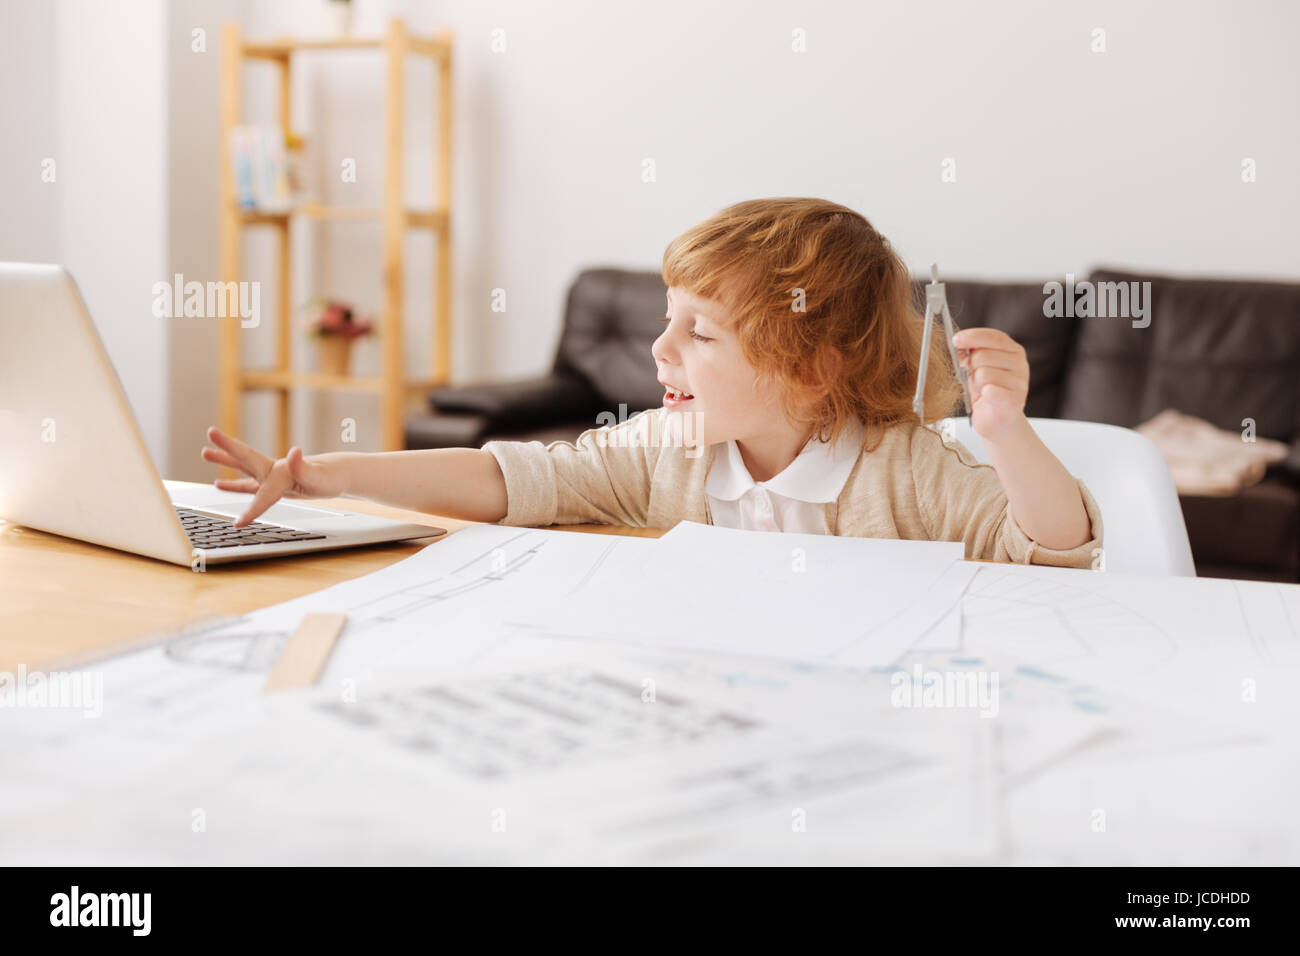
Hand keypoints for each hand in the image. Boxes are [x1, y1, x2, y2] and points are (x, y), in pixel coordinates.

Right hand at [201, 427, 346, 526]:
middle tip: (210, 432)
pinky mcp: (272, 483)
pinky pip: (248, 484)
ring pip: (243, 468)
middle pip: (246, 458)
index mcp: (281, 472)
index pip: (263, 492)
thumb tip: (294, 451)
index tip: (238, 523)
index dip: (252, 510)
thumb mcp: (320, 477)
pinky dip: (233, 484)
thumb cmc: (330, 478)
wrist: (337, 475)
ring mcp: (271, 476)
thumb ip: (304, 467)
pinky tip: (218, 484)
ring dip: (225, 460)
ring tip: (204, 452)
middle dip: (228, 447)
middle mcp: (273, 470)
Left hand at [950, 328, 1029, 441]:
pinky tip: (986, 396)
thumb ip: (971, 354)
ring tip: (981, 390)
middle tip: (972, 377)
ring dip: (976, 383)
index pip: (994, 336)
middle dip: (970, 366)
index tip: (956, 340)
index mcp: (1013, 350)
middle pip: (983, 355)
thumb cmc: (986, 392)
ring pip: (983, 373)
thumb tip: (959, 343)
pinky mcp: (1015, 400)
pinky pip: (991, 390)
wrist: (997, 422)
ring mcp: (1020, 382)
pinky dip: (984, 393)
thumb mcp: (977, 368)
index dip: (973, 336)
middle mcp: (1020, 363)